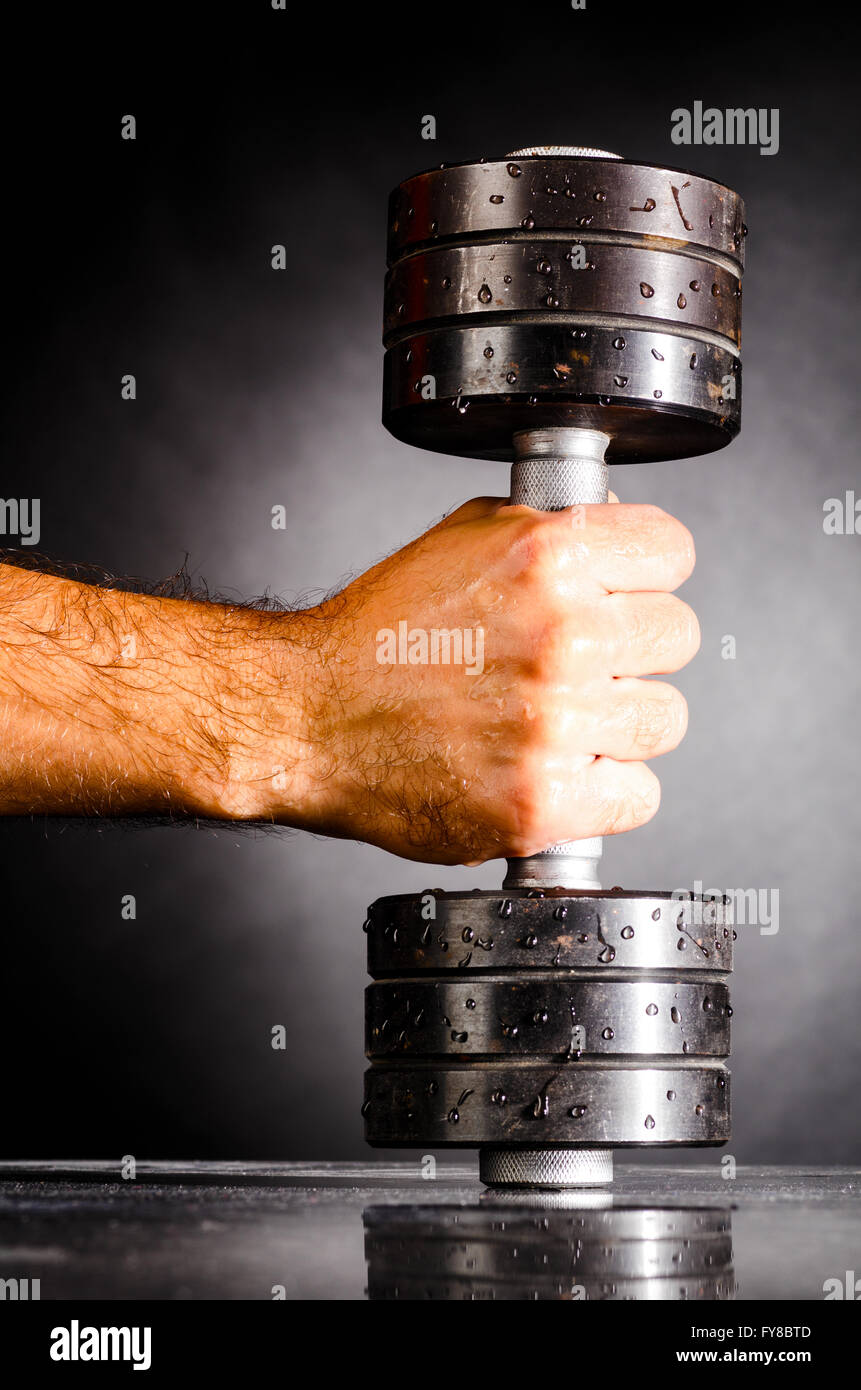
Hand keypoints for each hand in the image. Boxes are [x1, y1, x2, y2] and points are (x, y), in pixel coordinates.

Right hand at [254, 495, 698, 863]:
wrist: (308, 718)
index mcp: (547, 558)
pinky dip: (604, 792)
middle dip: (633, 649)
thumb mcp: (461, 540)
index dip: (647, 572)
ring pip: (662, 719)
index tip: (629, 591)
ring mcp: (555, 725)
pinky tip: (558, 772)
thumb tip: (616, 539)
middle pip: (676, 635)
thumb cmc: (376, 635)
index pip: (670, 551)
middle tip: (585, 664)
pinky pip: (637, 797)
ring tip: (564, 723)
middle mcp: (561, 636)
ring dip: (621, 723)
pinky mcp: (543, 803)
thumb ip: (549, 532)